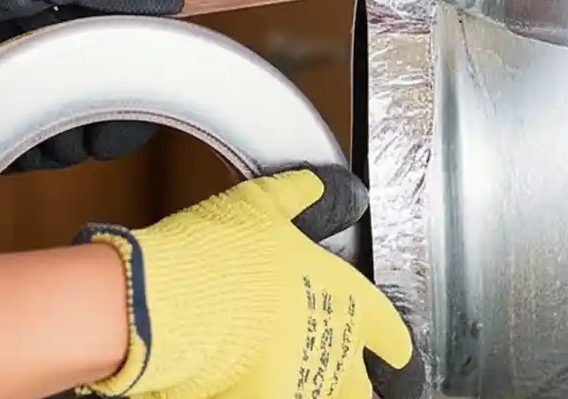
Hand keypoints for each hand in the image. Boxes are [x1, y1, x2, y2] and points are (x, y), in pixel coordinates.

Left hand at [0, 0, 182, 170]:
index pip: (144, 45)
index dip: (144, 75)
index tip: (130, 94)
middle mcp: (60, 35)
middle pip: (113, 97)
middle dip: (96, 112)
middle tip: (70, 112)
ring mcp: (26, 70)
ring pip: (74, 128)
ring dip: (58, 133)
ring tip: (23, 113)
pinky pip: (30, 142)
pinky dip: (22, 144)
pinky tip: (2, 128)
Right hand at [76, 165, 424, 398]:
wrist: (169, 303)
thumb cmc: (220, 255)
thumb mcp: (266, 205)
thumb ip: (306, 197)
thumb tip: (334, 189)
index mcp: (348, 300)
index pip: (393, 336)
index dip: (395, 350)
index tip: (398, 361)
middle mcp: (334, 351)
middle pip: (366, 389)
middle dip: (358, 386)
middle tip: (347, 383)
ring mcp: (302, 387)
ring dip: (315, 392)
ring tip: (296, 382)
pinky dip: (266, 393)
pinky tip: (244, 386)